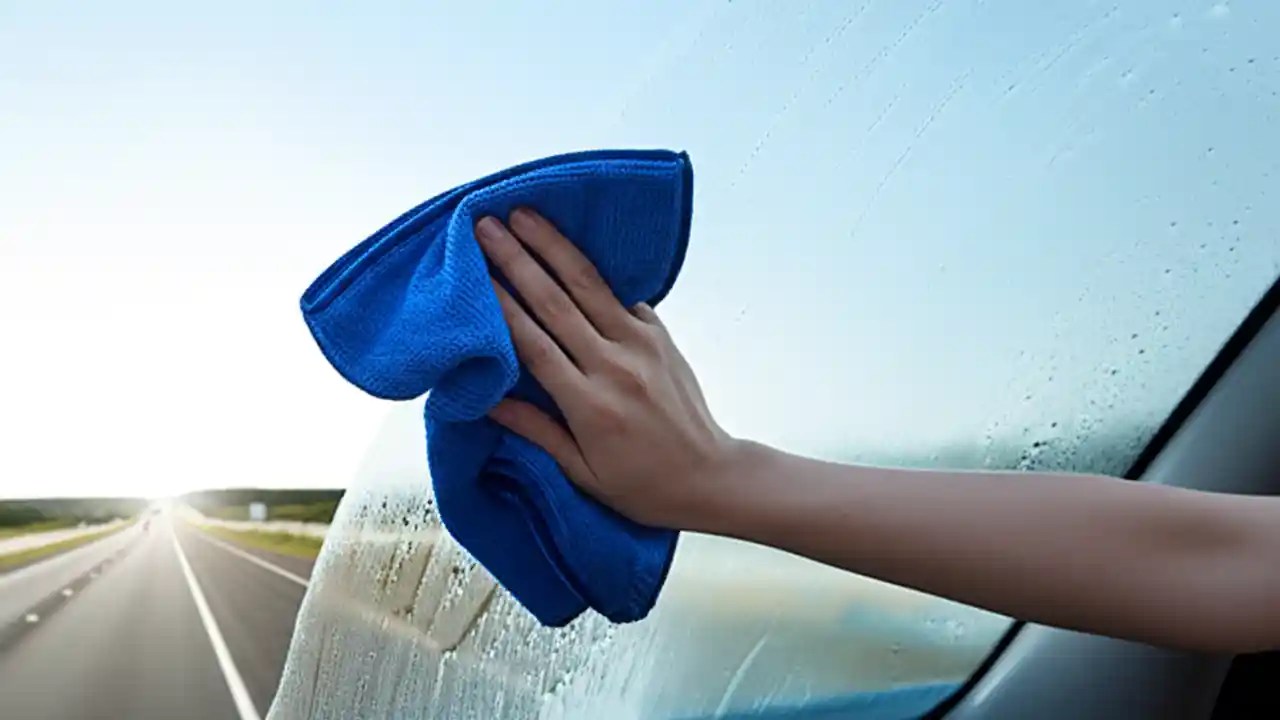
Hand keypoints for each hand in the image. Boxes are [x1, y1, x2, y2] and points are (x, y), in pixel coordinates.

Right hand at [474, 208, 738, 528]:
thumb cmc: (641, 485)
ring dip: (554, 246)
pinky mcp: (660, 335)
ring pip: (589, 286)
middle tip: (486, 226)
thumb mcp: (582, 471)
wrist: (711, 477)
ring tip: (525, 214)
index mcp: (590, 404)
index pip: (534, 345)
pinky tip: (570, 242)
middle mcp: (615, 365)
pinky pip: (620, 295)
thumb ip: (536, 429)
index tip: (474, 273)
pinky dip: (593, 268)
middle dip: (518, 260)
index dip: (501, 306)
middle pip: (556, 303)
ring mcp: (642, 344)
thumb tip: (485, 399)